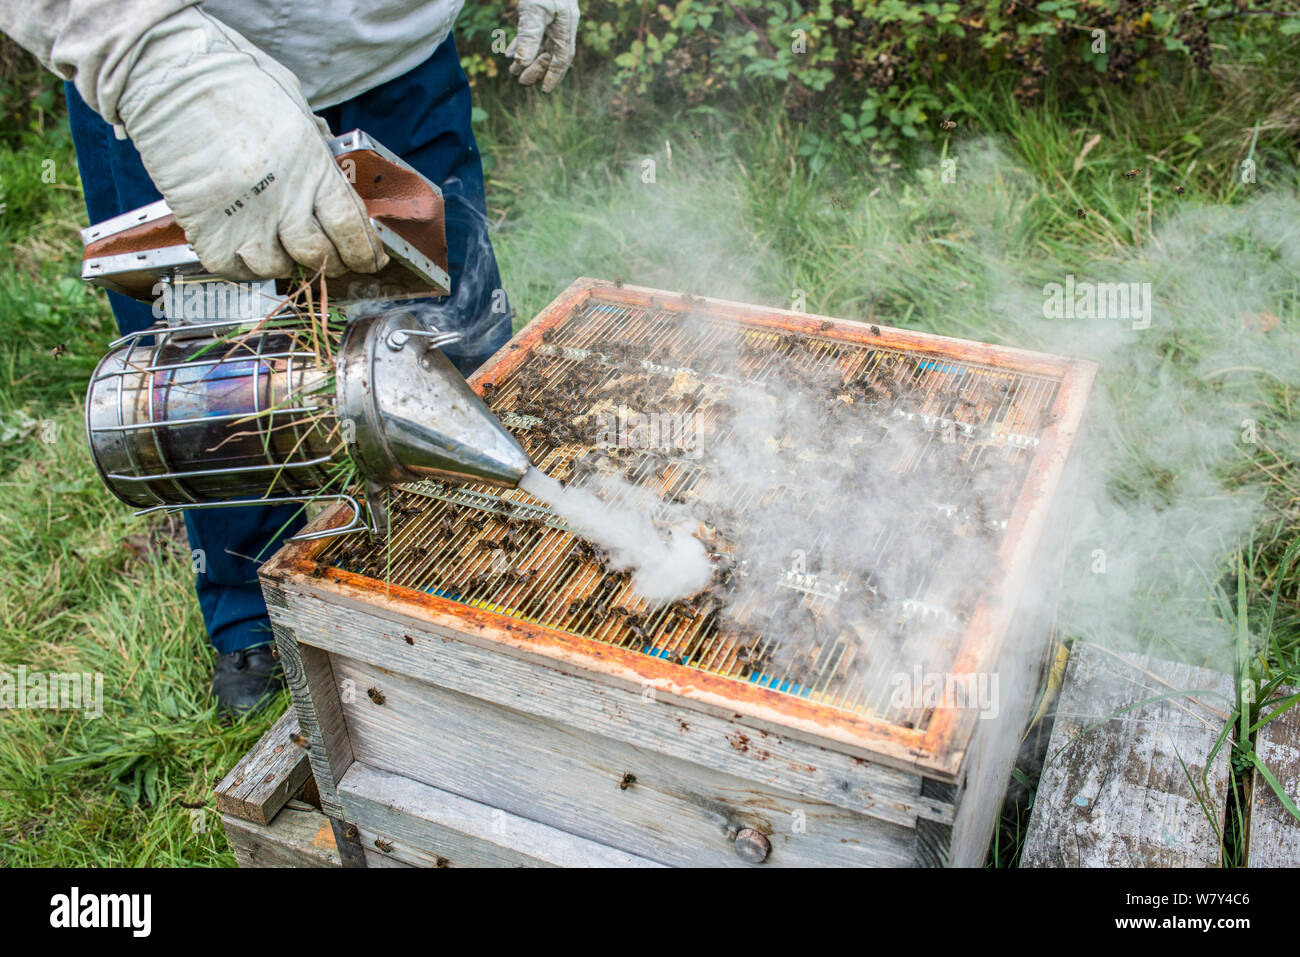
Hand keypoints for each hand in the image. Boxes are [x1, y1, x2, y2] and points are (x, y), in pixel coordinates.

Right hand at [115, 8, 386, 279]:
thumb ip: (318, 150)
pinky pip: (235, 269)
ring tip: (278, 243)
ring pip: (277, 268)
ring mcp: (244, 218)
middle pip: (320, 255)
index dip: (365, 252)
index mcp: (312, 166)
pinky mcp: (206, 229)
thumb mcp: (295, 111)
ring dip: (283, 262)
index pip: (351, 227)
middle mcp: (283, 199)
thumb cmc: (235, 82)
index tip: (370, 261)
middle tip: (329, 258)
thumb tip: (337, 182)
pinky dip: (243, 265)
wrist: (169, 75)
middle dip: (331, 262)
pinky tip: (244, 244)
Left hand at [506, 0, 578, 92]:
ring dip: (527, 59)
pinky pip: (532, 33)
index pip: (562, 56)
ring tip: (513, 70)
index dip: (554, 75)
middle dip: (537, 69)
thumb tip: (523, 63)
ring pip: (541, 45)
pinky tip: (511, 53)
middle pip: (552, 53)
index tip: (545, 90)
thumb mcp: (534, 10)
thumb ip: (530, 36)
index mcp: (566, 25)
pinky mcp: (540, 10)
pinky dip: (522, 44)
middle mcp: (561, 24)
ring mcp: (551, 18)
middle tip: (521, 80)